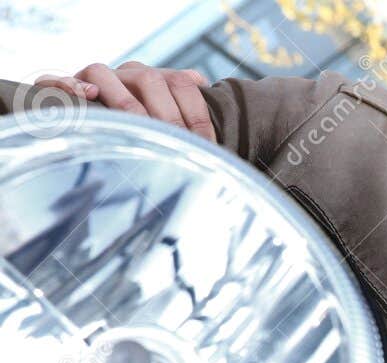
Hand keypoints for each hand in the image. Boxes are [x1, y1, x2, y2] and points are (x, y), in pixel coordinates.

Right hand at [34, 62, 215, 141]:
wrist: (95, 130)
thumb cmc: (146, 138)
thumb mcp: (171, 130)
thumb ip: (190, 121)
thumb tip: (212, 111)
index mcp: (156, 80)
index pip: (182, 83)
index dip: (198, 115)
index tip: (209, 147)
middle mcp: (127, 74)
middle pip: (149, 79)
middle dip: (168, 116)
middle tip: (177, 146)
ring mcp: (95, 80)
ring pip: (105, 74)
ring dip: (127, 105)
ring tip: (141, 131)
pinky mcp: (63, 89)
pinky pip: (58, 80)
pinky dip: (69, 84)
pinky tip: (87, 96)